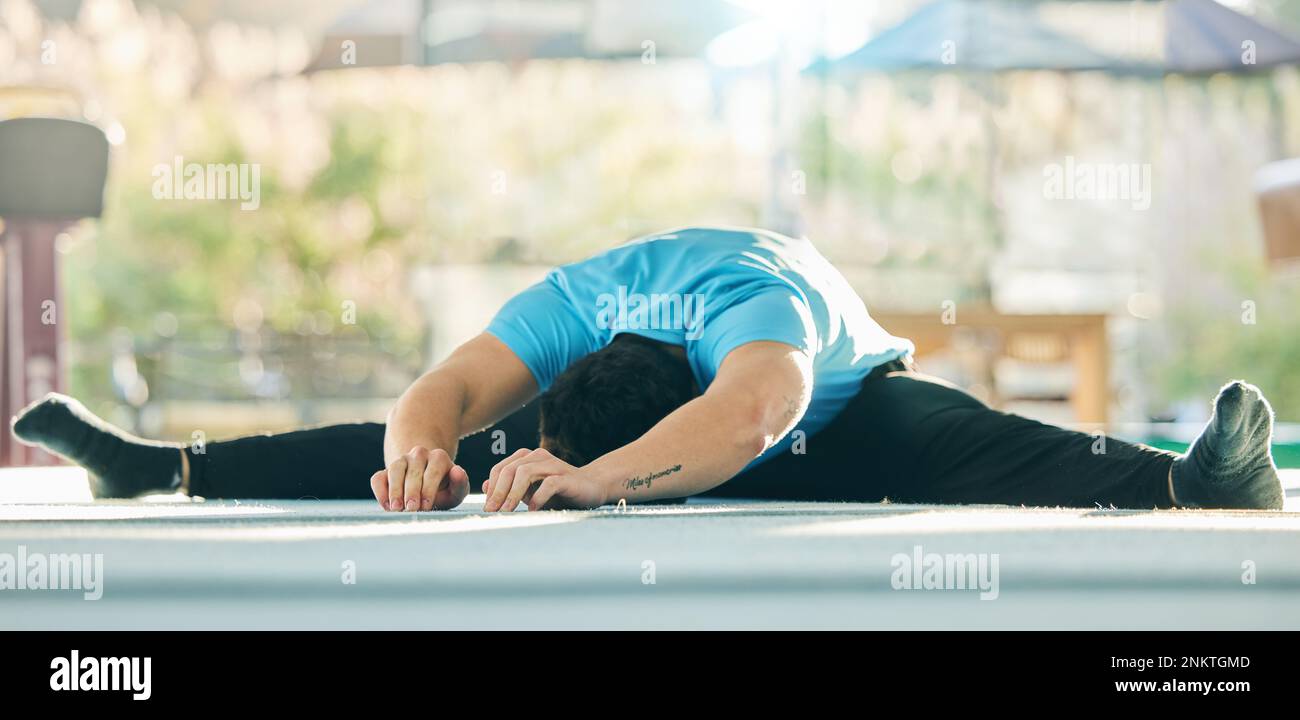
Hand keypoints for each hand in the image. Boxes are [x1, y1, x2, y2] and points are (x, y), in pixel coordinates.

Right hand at [371, 446, 468, 511]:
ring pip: (395, 470)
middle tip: (411, 508)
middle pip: (413, 471)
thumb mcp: (456, 491)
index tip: (426, 506)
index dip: (429, 489)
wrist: (426, 486)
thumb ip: (460, 484)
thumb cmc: (444, 490)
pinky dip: (380, 491)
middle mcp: (419, 454)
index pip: (433, 471)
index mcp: (439, 457)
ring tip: (396, 508)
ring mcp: (401, 461)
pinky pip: (378, 478)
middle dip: (412, 491)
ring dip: (395, 490)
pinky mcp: (385, 471)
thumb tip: (457, 470)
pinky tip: (386, 506)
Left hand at [482, 447, 606, 511]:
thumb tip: (484, 487)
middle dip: (499, 491)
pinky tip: (532, 510)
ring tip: (508, 510)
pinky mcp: (567, 477)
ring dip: (513, 493)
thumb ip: (509, 488)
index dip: (491, 488)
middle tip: (493, 511)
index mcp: (527, 458)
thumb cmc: (558, 492)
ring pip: (525, 472)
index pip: (500, 469)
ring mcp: (553, 465)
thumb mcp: (529, 491)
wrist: (591, 488)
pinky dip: (538, 497)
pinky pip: (549, 483)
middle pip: (510, 469)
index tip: (488, 508)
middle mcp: (538, 457)